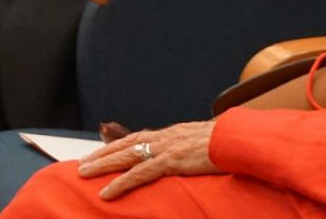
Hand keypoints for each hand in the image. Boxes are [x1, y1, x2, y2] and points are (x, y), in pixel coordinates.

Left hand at [77, 120, 223, 199]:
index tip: (103, 151)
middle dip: (103, 153)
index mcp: (176, 133)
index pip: (140, 136)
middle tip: (83, 164)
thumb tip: (189, 157)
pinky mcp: (172, 160)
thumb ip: (193, 149)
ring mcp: (168, 147)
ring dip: (103, 164)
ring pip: (127, 155)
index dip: (119, 144)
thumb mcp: (207, 144)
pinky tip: (107, 192)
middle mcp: (168, 136)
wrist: (242, 139)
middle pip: (127, 143)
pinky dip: (121, 183)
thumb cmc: (230, 143)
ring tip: (84, 173)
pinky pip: (140, 173)